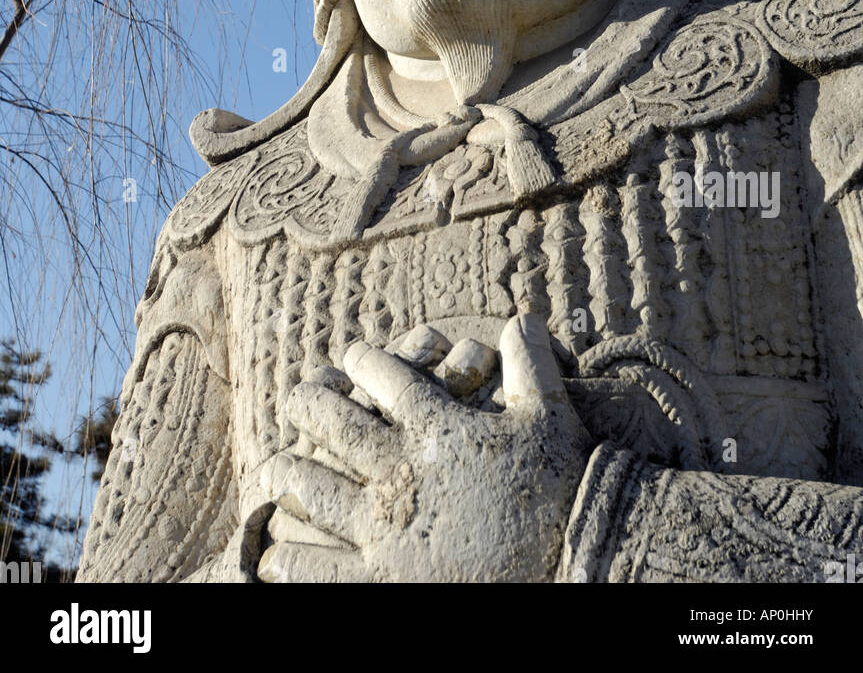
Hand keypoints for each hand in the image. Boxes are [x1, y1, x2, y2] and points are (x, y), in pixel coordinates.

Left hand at [257, 313, 591, 583]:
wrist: (572, 565)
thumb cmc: (563, 488)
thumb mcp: (551, 416)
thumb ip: (531, 364)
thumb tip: (523, 317)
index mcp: (435, 428)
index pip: (385, 377)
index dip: (362, 360)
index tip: (349, 357)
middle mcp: (400, 473)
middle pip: (334, 427)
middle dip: (309, 405)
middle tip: (294, 399)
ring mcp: (385, 531)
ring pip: (314, 492)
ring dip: (286, 477)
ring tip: (269, 472)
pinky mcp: (383, 583)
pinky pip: (320, 570)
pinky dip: (292, 559)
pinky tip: (272, 555)